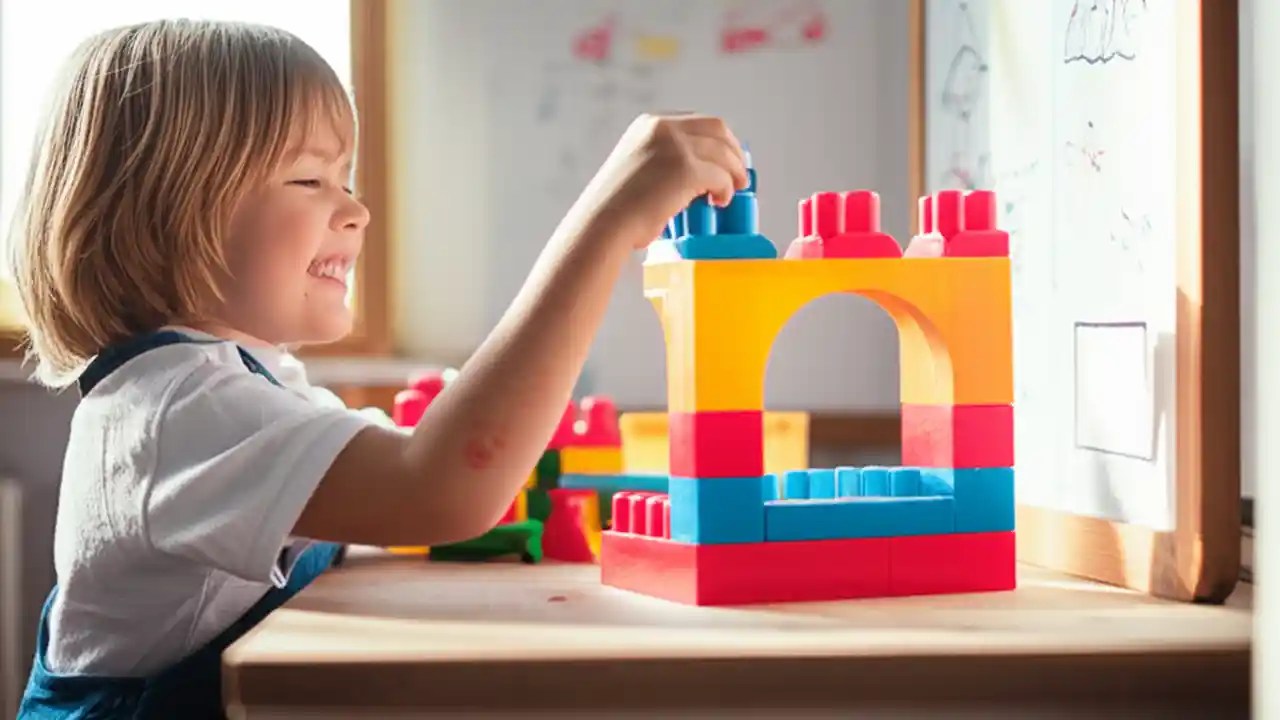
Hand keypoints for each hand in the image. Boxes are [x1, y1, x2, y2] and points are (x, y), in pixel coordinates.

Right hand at [575, 113, 750, 248]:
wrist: (603, 223)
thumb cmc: (616, 208)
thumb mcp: (637, 168)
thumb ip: (663, 160)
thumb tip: (697, 174)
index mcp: (649, 124)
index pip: (698, 121)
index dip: (718, 140)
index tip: (726, 157)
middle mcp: (663, 128)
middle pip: (716, 129)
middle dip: (733, 151)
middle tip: (739, 174)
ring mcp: (675, 146)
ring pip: (723, 153)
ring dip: (734, 172)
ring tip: (733, 190)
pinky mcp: (686, 170)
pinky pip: (721, 176)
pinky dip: (726, 189)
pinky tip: (720, 201)